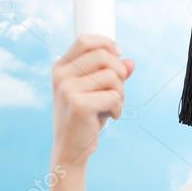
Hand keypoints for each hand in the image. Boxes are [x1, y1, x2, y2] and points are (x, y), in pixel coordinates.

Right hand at [51, 34, 134, 167]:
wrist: (70, 149)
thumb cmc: (84, 117)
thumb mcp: (95, 91)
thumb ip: (112, 74)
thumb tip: (131, 62)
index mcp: (60, 68)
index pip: (85, 41)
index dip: (107, 44)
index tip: (118, 55)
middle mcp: (61, 76)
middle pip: (104, 56)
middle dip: (120, 72)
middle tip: (118, 90)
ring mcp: (67, 89)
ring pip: (113, 76)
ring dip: (120, 93)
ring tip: (112, 106)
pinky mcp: (79, 104)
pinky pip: (114, 96)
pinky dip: (118, 108)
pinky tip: (110, 117)